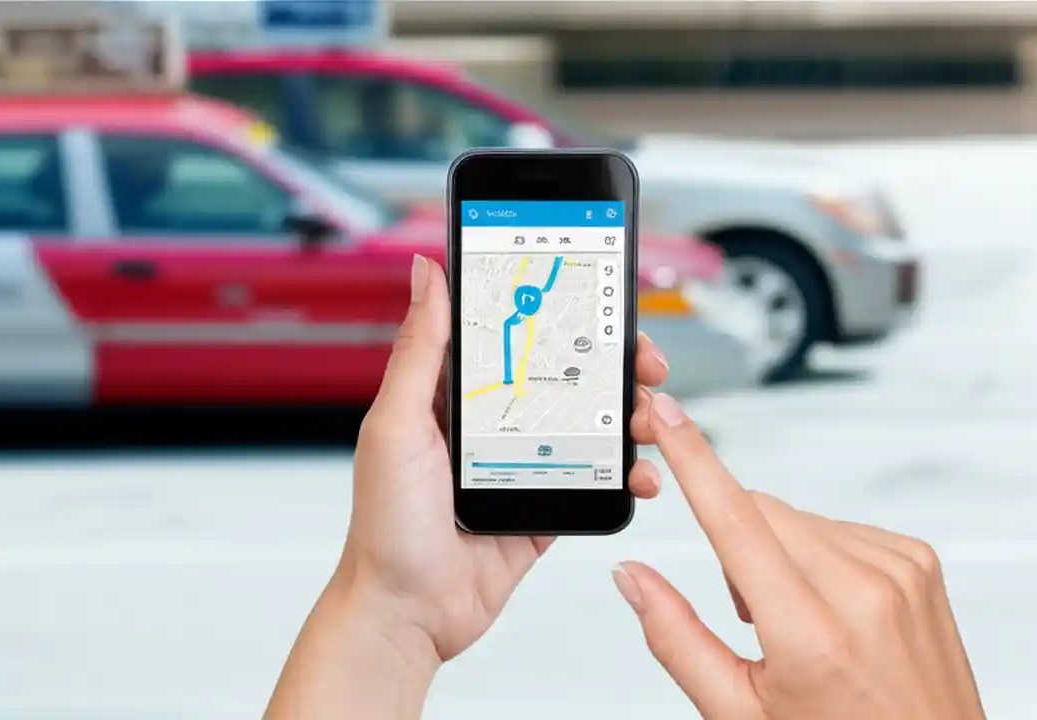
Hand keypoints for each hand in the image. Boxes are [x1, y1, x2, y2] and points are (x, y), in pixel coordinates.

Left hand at [266, 255, 669, 718]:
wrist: (405, 613)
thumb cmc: (386, 523)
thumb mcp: (397, 423)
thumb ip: (420, 349)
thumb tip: (426, 270)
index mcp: (455, 394)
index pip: (516, 334)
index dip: (559, 313)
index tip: (599, 299)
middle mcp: (492, 424)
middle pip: (565, 375)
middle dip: (613, 364)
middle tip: (645, 362)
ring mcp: (523, 465)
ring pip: (590, 425)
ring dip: (629, 417)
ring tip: (651, 419)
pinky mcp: (545, 508)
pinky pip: (595, 482)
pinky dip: (626, 475)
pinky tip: (641, 474)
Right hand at [612, 393, 985, 719]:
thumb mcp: (740, 714)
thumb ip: (676, 638)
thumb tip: (632, 577)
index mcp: (810, 631)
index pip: (733, 518)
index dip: (692, 458)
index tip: (668, 414)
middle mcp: (863, 589)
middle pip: (760, 512)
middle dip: (737, 547)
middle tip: (751, 619)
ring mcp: (900, 570)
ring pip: (798, 519)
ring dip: (779, 554)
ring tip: (801, 625)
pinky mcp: (920, 561)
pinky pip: (840, 529)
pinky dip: (821, 558)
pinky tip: (834, 612)